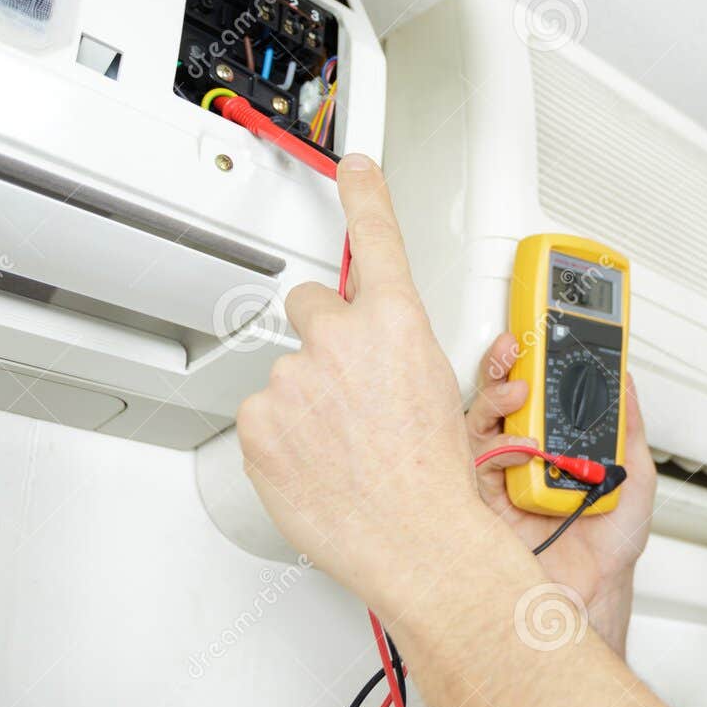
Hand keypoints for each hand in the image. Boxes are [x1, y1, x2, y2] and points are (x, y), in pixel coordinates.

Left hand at [235, 155, 482, 608]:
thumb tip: (379, 362)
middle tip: (351, 390)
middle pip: (311, 307)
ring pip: (290, 374)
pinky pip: (264, 418)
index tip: (354, 166)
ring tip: (346, 448)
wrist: (416, 541)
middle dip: (326, 338)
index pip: (376, 237)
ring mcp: (294, 380)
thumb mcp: (448, 398)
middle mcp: (340, 340)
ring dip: (308, 401)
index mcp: (397, 325)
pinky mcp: (258, 421)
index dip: (364, 194)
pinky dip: (284, 439)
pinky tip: (319, 465)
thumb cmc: (439, 482)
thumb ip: (402, 357)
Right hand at [466, 332, 656, 652]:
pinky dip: (494, 448)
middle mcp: (525, 456)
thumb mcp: (634, 475)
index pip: (539, 394)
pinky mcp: (483, 501)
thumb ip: (628, 428)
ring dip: (496, 399)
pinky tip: (517, 443)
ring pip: (481, 424)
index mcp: (556, 445)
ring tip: (518, 389)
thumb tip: (627, 384)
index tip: (542, 338)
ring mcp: (501, 476)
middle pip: (502, 399)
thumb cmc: (608, 545)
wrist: (595, 592)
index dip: (536, 364)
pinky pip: (476, 466)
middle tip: (515, 348)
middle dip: (504, 367)